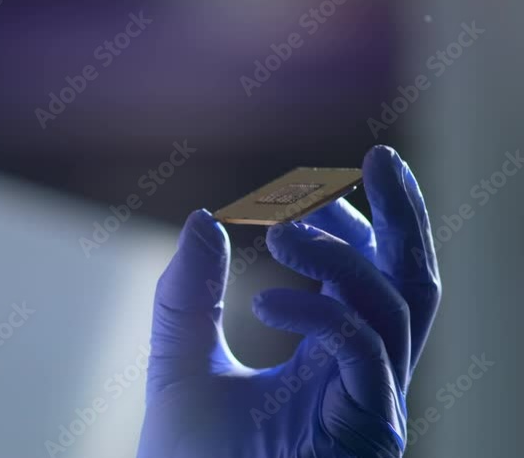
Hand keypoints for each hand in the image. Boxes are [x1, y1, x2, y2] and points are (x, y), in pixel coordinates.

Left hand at [136, 146, 440, 457]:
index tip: (320, 187)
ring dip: (346, 258)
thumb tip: (205, 218)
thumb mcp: (178, 361)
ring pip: (394, 310)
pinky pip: (363, 353)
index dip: (357, 227)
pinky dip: (322, 313)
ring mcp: (370, 409)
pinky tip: (264, 298)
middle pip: (411, 286)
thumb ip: (187, 295)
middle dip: (405, 220)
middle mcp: (360, 381)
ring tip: (284, 230)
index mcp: (327, 361)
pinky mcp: (366, 437)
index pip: (368, 282)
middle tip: (381, 159)